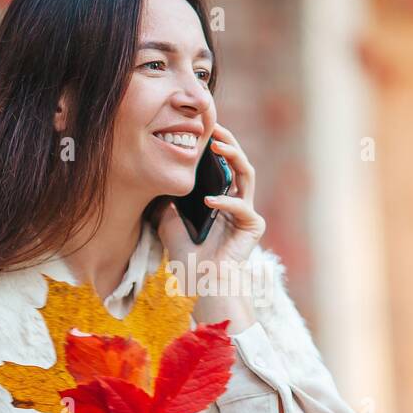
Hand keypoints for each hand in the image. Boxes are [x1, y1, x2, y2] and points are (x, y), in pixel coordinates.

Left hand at [156, 123, 263, 330]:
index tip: (197, 128)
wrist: (202, 285)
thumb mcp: (169, 223)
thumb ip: (168, 201)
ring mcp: (247, 213)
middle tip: (212, 127)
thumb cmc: (189, 259)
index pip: (221, 165)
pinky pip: (242, 208)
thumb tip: (158, 178)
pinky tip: (209, 200)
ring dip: (233, 157)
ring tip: (216, 146)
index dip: (213, 145)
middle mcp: (237, 202)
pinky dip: (225, 202)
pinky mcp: (253, 227)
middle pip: (238, 162)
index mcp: (221, 199)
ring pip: (247, 175)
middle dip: (226, 142)